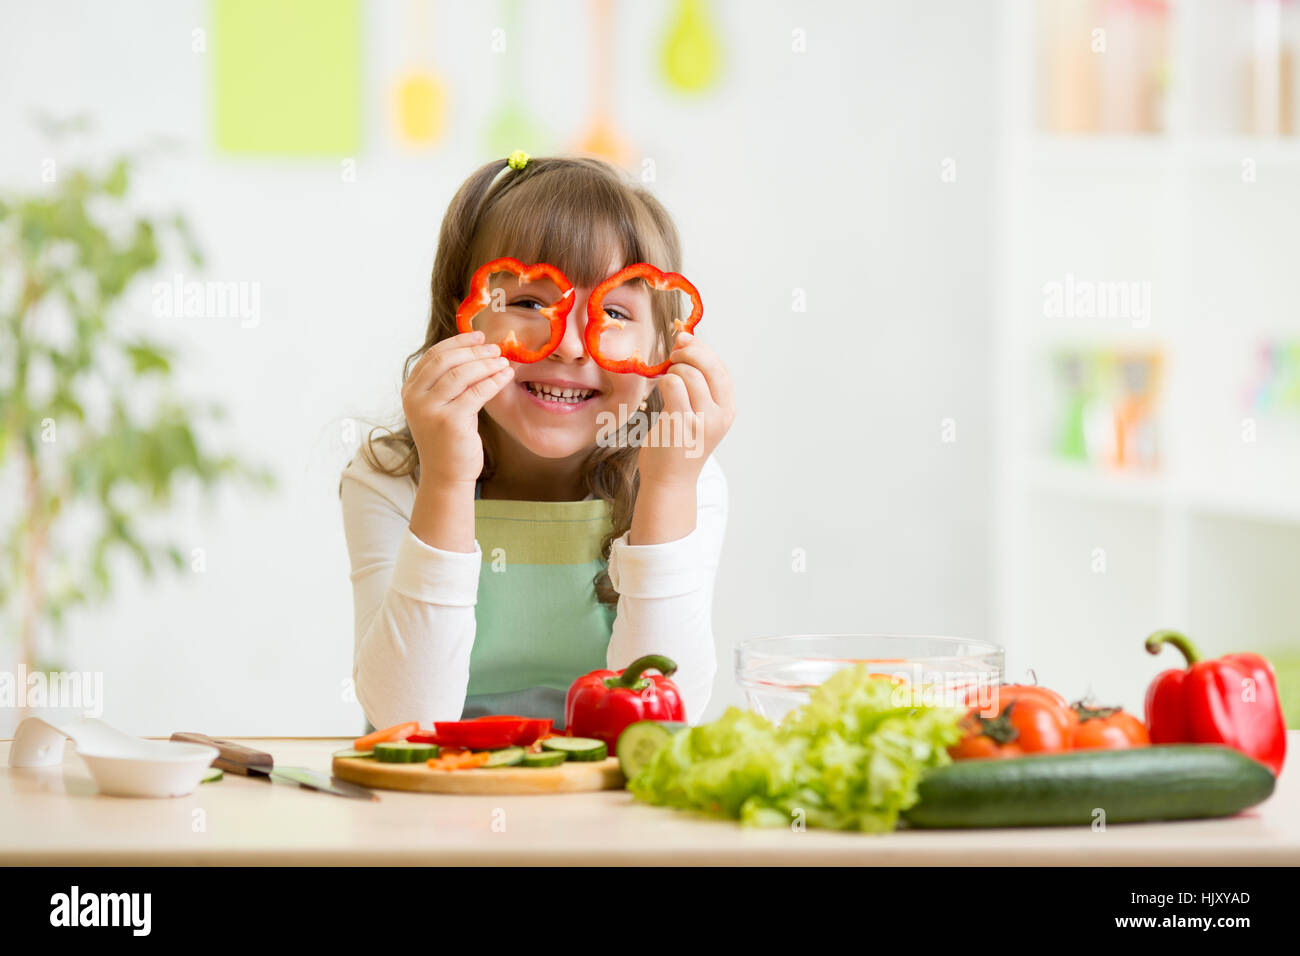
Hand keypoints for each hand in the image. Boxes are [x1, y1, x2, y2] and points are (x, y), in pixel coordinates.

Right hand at [401, 330, 512, 486]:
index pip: (433, 355)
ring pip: (461, 374)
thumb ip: (450, 380)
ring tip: (503, 360)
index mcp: (410, 390)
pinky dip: (494, 381)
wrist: (447, 474)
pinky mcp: (449, 422)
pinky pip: (477, 393)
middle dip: (474, 351)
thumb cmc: (449, 438)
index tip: (479, 336)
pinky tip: (506, 376)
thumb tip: (477, 349)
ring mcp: (430, 410)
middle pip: (446, 361)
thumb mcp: (443, 405)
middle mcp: (415, 398)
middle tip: (496, 348)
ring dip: (486, 364)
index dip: (458, 342)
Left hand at [637, 332, 735, 489]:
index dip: (702, 348)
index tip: (684, 338)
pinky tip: (660, 388)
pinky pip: (672, 384)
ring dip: (673, 368)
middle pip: (708, 365)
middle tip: (672, 352)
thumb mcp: (700, 415)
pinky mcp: (681, 424)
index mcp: (727, 410)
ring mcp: (702, 421)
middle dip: (688, 351)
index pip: (720, 368)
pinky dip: (663, 379)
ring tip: (666, 379)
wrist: (669, 482)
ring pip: (689, 373)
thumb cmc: (679, 445)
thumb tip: (686, 342)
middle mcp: (720, 415)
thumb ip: (698, 386)